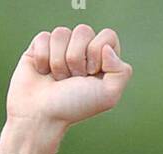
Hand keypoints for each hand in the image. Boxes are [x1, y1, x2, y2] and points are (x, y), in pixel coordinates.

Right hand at [6, 25, 131, 128]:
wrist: (41, 115)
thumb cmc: (74, 106)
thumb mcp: (108, 96)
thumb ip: (121, 71)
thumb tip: (106, 47)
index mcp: (103, 60)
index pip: (108, 36)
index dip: (97, 52)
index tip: (91, 74)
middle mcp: (83, 50)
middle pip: (83, 31)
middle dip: (76, 59)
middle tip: (72, 80)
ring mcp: (62, 46)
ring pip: (62, 33)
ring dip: (58, 62)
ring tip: (57, 79)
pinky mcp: (41, 46)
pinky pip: (44, 37)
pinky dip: (43, 58)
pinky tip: (43, 73)